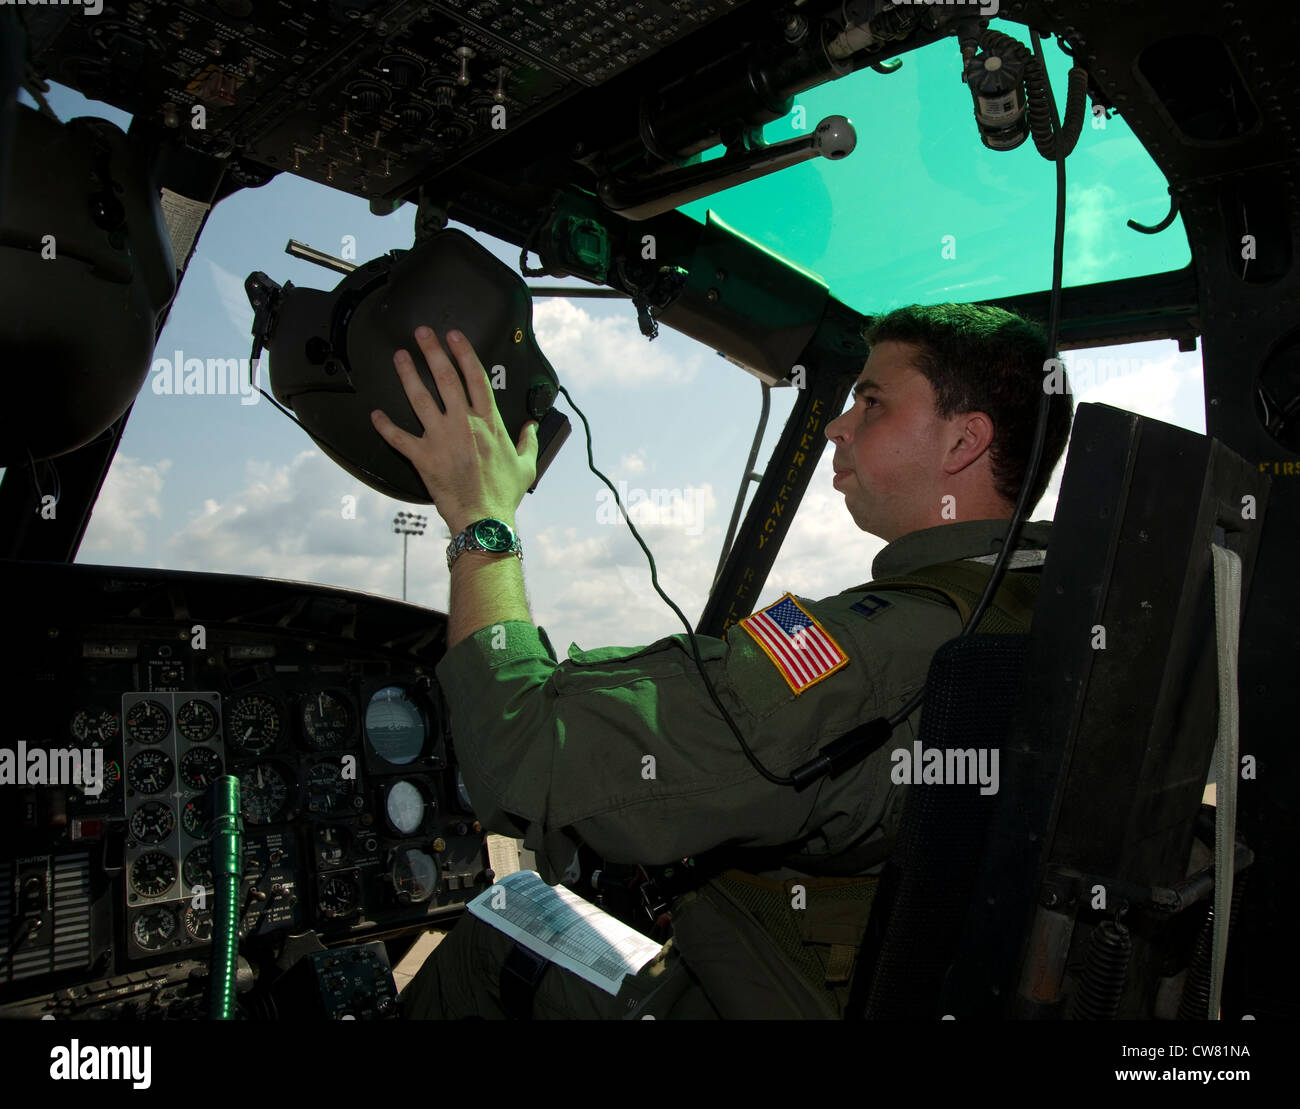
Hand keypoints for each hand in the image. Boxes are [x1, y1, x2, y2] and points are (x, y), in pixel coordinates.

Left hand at [369, 326, 537, 533]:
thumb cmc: (504, 495)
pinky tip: (375, 414)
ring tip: (399, 357)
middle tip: (421, 333)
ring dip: (408, 375)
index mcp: (489, 424)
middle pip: (446, 379)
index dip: (464, 353)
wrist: (485, 519)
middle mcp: (464, 425)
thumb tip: (533, 427)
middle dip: (432, 352)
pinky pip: (399, 438)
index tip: (454, 336)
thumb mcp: (526, 466)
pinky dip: (385, 426)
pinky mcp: (423, 457)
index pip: (476, 378)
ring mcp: (442, 439)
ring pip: (420, 399)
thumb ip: (529, 442)